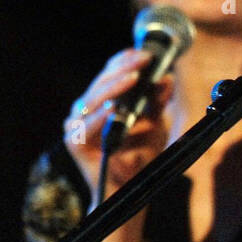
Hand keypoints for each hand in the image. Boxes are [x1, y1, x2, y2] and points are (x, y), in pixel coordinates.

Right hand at [64, 48, 172, 198]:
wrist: (131, 189)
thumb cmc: (142, 154)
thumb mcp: (156, 123)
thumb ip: (158, 102)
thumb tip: (166, 77)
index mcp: (103, 100)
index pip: (110, 72)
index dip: (125, 60)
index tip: (145, 52)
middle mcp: (87, 109)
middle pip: (102, 82)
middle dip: (124, 68)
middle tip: (144, 59)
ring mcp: (77, 125)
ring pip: (93, 99)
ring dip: (114, 88)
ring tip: (134, 78)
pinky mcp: (74, 142)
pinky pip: (88, 126)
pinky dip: (101, 117)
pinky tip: (114, 108)